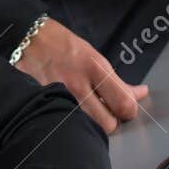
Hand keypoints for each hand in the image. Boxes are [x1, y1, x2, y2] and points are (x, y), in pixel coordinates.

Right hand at [15, 17, 148, 134]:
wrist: (29, 40)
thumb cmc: (64, 46)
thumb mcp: (95, 58)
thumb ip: (117, 81)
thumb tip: (140, 94)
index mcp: (94, 69)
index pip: (124, 103)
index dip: (130, 111)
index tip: (128, 108)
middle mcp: (77, 85)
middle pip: (108, 124)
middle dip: (112, 121)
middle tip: (109, 113)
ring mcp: (60, 97)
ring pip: (88, 128)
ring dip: (93, 124)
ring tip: (90, 114)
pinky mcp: (45, 105)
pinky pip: (67, 123)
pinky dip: (73, 122)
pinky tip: (73, 113)